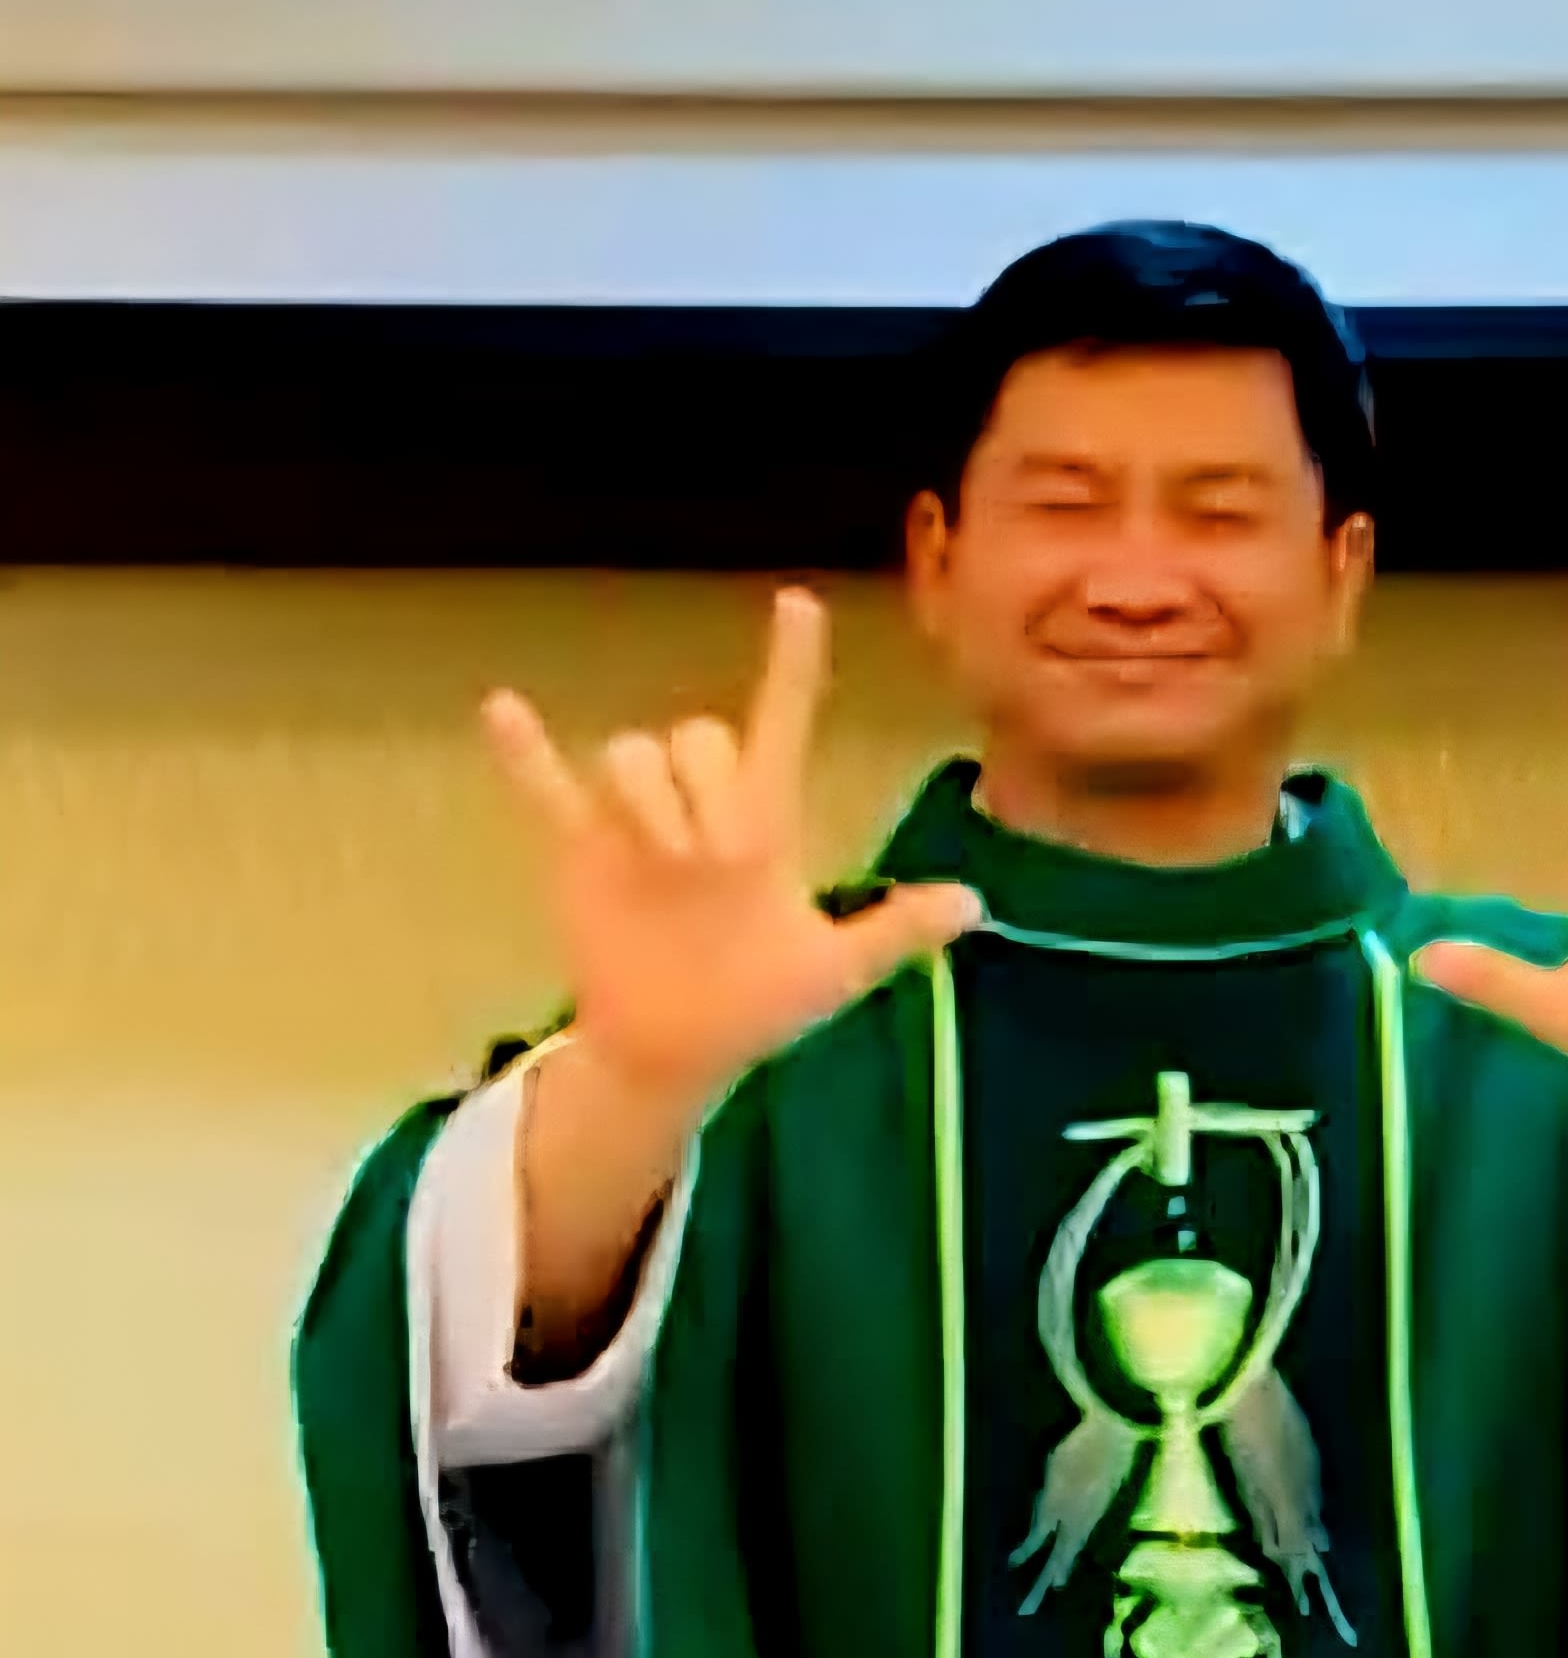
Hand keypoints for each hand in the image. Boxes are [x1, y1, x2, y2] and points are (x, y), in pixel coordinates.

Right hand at [483, 586, 979, 1114]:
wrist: (676, 1054)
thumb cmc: (757, 1008)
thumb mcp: (833, 972)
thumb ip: (894, 931)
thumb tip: (975, 903)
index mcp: (765, 825)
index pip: (781, 726)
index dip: (791, 667)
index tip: (798, 603)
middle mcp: (700, 810)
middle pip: (699, 736)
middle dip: (707, 788)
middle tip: (717, 864)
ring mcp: (637, 826)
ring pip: (633, 754)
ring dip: (649, 800)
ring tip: (666, 868)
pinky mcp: (582, 852)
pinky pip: (546, 789)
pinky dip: (524, 753)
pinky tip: (501, 709)